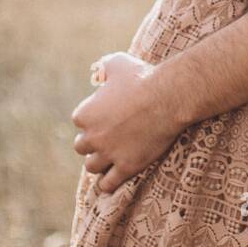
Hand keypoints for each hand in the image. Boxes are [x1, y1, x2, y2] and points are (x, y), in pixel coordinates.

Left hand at [72, 52, 180, 193]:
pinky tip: (112, 180)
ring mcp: (109, 154)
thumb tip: (97, 71)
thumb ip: (103, 66)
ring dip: (99, 162)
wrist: (168, 97)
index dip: (92, 120)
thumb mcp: (118, 62)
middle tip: (107, 138)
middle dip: (92, 143)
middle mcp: (92, 137)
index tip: (105, 117)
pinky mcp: (127, 166)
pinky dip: (108, 183)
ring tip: (110, 158)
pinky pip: (109, 183)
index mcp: (84, 114)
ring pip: (92, 166)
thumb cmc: (143, 77)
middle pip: (82, 147)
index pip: (79, 122)